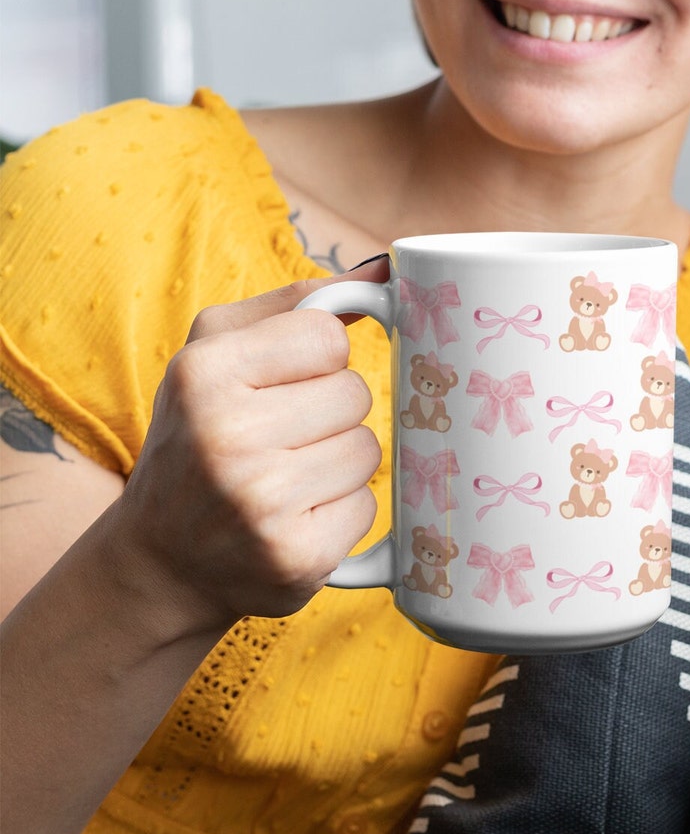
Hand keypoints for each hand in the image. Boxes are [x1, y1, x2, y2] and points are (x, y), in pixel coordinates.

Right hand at [113, 262, 386, 634]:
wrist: (160, 562)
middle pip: (355, 394)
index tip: (283, 384)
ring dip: (339, 463)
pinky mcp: (297, 557)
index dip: (318, 360)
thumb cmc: (198, 436)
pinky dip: (342, 512)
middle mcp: (227, 437)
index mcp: (204, 373)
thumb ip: (297, 303)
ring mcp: (263, 503)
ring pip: (368, 450)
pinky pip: (369, 506)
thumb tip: (384, 271)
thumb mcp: (217, 352)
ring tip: (286, 479)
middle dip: (330, 414)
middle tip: (280, 439)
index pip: (328, 337)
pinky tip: (295, 518)